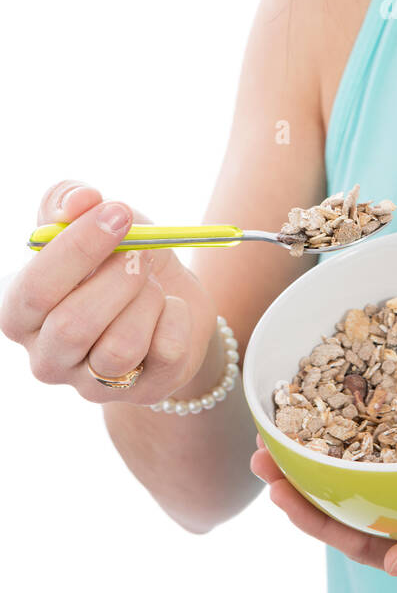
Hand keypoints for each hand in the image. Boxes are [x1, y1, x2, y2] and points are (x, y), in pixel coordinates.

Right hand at [0, 179, 218, 405]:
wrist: (172, 296)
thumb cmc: (118, 258)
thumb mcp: (94, 220)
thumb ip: (70, 201)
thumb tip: (79, 200)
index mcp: (22, 313)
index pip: (34, 290)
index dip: (77, 248)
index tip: (118, 213)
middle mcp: (48, 357)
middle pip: (74, 326)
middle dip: (119, 277)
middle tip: (140, 252)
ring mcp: (93, 384)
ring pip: (121, 347)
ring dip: (148, 300)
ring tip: (150, 285)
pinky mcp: (144, 392)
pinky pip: (166, 353)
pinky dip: (178, 317)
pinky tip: (170, 311)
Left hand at [250, 401, 396, 592]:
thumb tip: (394, 566)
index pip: (359, 531)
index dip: (315, 515)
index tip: (279, 492)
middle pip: (351, 485)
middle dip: (302, 471)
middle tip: (262, 448)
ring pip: (367, 442)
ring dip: (324, 429)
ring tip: (285, 407)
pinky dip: (369, 390)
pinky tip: (344, 368)